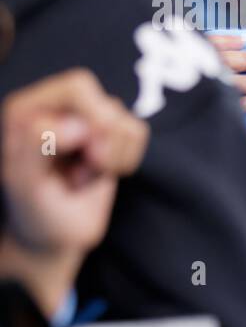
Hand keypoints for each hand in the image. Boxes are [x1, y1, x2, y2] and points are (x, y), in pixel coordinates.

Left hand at [0, 69, 148, 314]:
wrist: (55, 236)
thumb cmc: (34, 211)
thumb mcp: (25, 183)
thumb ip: (38, 145)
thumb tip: (79, 125)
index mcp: (27, 109)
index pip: (78, 90)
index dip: (88, 126)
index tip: (76, 163)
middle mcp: (57, 107)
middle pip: (107, 102)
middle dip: (106, 142)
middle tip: (90, 167)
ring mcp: (87, 119)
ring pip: (126, 121)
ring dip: (114, 158)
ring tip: (87, 174)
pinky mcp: (111, 135)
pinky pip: (138, 132)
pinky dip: (128, 159)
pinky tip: (103, 172)